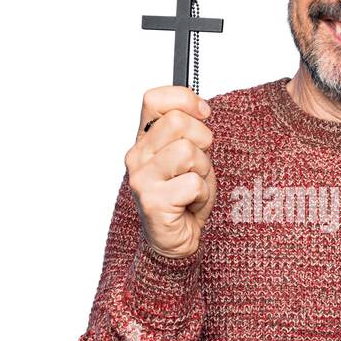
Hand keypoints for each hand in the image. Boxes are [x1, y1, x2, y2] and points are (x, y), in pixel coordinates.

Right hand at [124, 85, 215, 258]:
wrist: (174, 241)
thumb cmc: (184, 198)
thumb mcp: (188, 156)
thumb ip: (188, 131)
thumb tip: (201, 107)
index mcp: (145, 140)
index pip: (154, 99)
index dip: (184, 99)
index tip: (202, 113)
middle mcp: (137, 156)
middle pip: (178, 122)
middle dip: (202, 141)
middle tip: (198, 165)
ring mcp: (142, 178)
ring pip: (188, 152)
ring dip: (203, 172)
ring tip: (194, 187)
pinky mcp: (152, 201)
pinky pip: (193, 183)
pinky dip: (202, 195)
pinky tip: (191, 204)